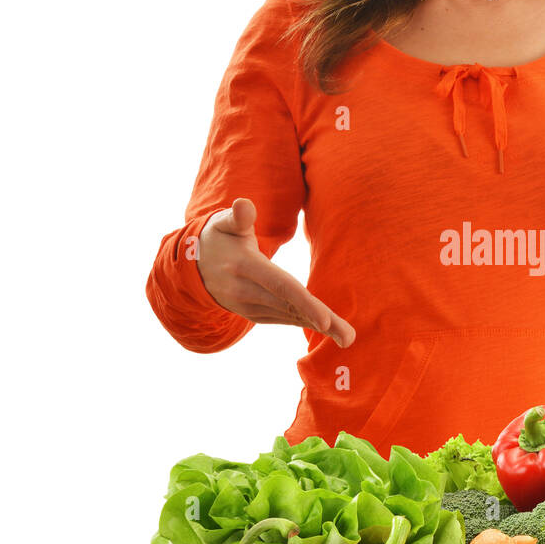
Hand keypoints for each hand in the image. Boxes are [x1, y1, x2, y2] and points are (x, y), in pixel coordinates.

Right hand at [197, 197, 355, 345]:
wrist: (195, 266)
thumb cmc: (220, 238)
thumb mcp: (224, 223)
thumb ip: (238, 216)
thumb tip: (244, 205)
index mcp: (245, 267)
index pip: (279, 286)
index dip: (303, 302)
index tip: (325, 319)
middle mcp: (246, 291)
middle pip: (290, 307)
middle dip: (322, 322)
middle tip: (349, 338)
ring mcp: (248, 306)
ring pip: (289, 316)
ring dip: (319, 328)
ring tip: (346, 337)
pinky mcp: (252, 313)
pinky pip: (282, 319)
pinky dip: (305, 323)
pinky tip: (328, 329)